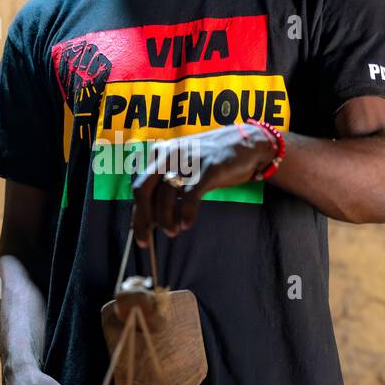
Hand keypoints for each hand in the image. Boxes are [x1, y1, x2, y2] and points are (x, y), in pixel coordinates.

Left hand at [131, 125, 274, 244]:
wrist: (247, 143)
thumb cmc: (212, 161)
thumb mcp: (184, 168)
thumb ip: (167, 186)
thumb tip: (150, 217)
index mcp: (161, 153)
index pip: (139, 187)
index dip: (137, 214)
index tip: (140, 235)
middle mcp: (170, 153)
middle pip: (144, 190)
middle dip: (143, 219)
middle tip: (146, 240)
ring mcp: (188, 159)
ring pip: (166, 195)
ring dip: (166, 220)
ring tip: (173, 232)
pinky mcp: (208, 167)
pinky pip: (190, 195)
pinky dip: (186, 213)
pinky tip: (186, 223)